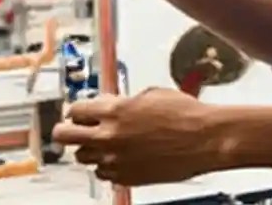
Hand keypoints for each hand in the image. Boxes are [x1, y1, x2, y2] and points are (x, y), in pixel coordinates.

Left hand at [51, 89, 221, 185]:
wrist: (206, 139)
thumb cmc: (187, 115)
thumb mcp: (152, 95)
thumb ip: (124, 101)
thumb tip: (111, 105)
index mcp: (115, 110)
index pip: (75, 110)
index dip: (76, 110)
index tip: (79, 112)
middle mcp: (109, 135)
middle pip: (65, 136)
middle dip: (65, 131)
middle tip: (70, 129)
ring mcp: (115, 158)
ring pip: (82, 157)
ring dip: (89, 149)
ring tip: (104, 143)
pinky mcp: (125, 176)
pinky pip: (102, 172)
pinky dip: (107, 165)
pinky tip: (120, 156)